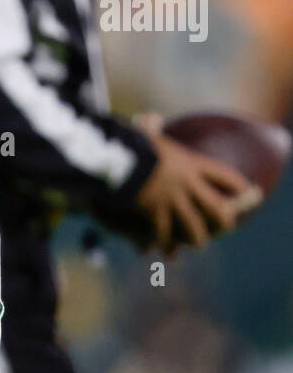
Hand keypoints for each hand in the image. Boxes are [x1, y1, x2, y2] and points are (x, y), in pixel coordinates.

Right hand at [134, 114, 259, 254]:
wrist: (124, 159)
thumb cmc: (134, 143)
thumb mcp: (148, 134)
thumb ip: (152, 128)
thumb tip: (150, 118)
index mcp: (191, 164)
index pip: (223, 174)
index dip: (237, 184)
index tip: (247, 189)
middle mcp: (188, 184)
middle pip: (216, 207)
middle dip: (225, 219)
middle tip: (228, 227)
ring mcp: (173, 200)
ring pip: (194, 226)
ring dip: (197, 238)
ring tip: (197, 244)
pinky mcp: (156, 213)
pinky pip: (165, 235)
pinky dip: (167, 246)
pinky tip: (168, 253)